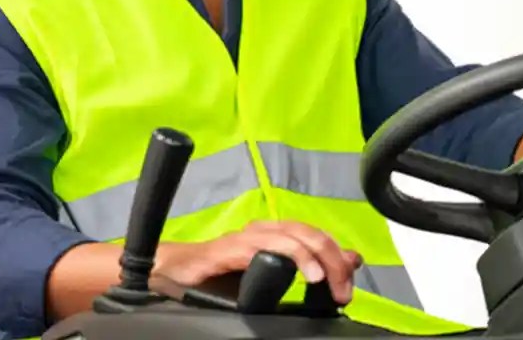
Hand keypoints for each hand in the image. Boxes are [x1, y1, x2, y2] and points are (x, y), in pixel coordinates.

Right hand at [155, 220, 361, 304]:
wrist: (172, 276)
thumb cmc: (217, 277)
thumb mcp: (269, 276)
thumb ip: (309, 266)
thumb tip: (350, 260)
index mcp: (275, 235)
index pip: (318, 237)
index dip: (339, 258)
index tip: (347, 288)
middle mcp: (264, 230)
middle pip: (311, 233)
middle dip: (334, 261)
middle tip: (343, 292)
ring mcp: (248, 237)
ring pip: (295, 234)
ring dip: (319, 258)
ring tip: (330, 283)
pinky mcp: (232, 248)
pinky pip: (269, 246)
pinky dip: (294, 257)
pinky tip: (307, 274)